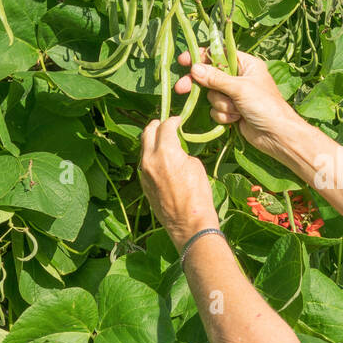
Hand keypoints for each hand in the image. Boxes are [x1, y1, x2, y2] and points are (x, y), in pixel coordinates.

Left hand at [140, 117, 219, 250]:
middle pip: (147, 132)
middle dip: (157, 126)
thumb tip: (176, 151)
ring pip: (144, 148)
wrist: (189, 222)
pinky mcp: (143, 183)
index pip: (165, 126)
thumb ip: (182, 152)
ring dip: (152, 141)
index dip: (173, 120)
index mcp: (165, 151)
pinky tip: (162, 160)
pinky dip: (152, 156)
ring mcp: (143, 172)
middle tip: (165, 125)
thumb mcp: (195, 166)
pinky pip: (145, 163)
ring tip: (163, 141)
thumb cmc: (198, 194)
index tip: (178, 120)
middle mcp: (150, 159)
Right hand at [173, 48, 299, 155]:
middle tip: (181, 88)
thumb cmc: (265, 106)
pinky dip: (224, 115)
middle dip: (200, 84)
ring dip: (221, 105)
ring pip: (212, 95)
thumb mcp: (240, 88)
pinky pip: (216, 110)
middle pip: (210, 75)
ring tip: (236, 111)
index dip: (200, 57)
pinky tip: (236, 120)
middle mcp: (239, 77)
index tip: (184, 61)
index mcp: (246, 64)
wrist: (277, 135)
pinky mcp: (232, 111)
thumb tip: (194, 68)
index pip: (218, 54)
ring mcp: (235, 95)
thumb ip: (216, 78)